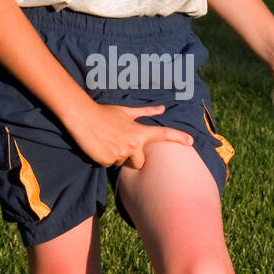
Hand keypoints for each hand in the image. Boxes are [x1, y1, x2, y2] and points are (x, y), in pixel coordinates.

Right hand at [63, 101, 194, 167]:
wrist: (82, 117)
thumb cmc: (104, 112)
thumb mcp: (126, 111)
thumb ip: (145, 112)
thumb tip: (162, 108)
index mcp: (138, 132)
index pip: (162, 134)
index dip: (177, 137)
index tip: (191, 141)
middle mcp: (131, 146)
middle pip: (139, 162)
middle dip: (132, 157)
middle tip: (119, 143)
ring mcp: (119, 155)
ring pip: (123, 163)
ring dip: (117, 156)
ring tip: (107, 141)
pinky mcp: (106, 162)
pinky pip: (110, 164)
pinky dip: (106, 158)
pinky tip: (100, 147)